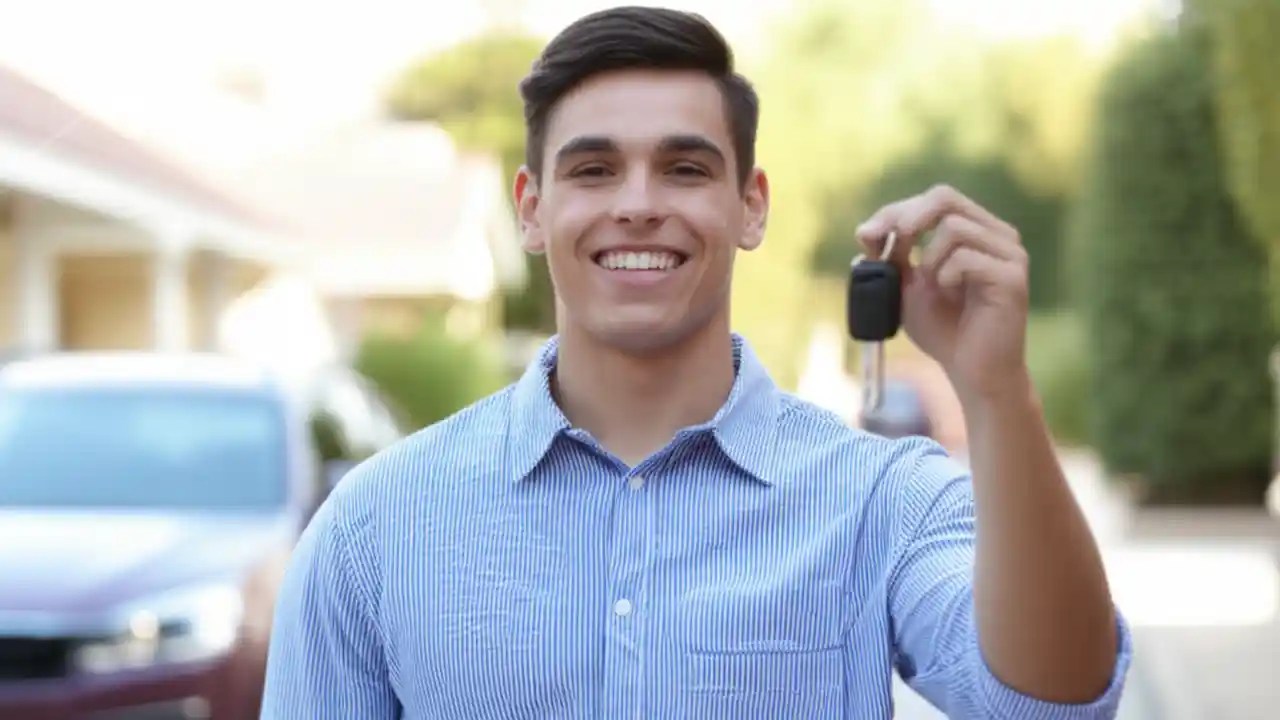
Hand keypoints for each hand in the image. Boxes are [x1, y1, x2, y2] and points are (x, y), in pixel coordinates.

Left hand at [855, 184, 1030, 404]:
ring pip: (954, 227)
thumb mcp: (907, 289)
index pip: (936, 199)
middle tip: (886, 241)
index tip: (865, 235)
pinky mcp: (1013, 276)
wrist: (974, 372)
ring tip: (933, 286)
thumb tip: (865, 232)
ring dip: (929, 258)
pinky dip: (945, 274)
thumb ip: (891, 260)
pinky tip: (949, 292)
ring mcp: (1010, 253)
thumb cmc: (945, 330)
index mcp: (976, 231)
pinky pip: (965, 257)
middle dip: (906, 217)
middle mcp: (998, 235)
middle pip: (945, 198)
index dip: (896, 210)